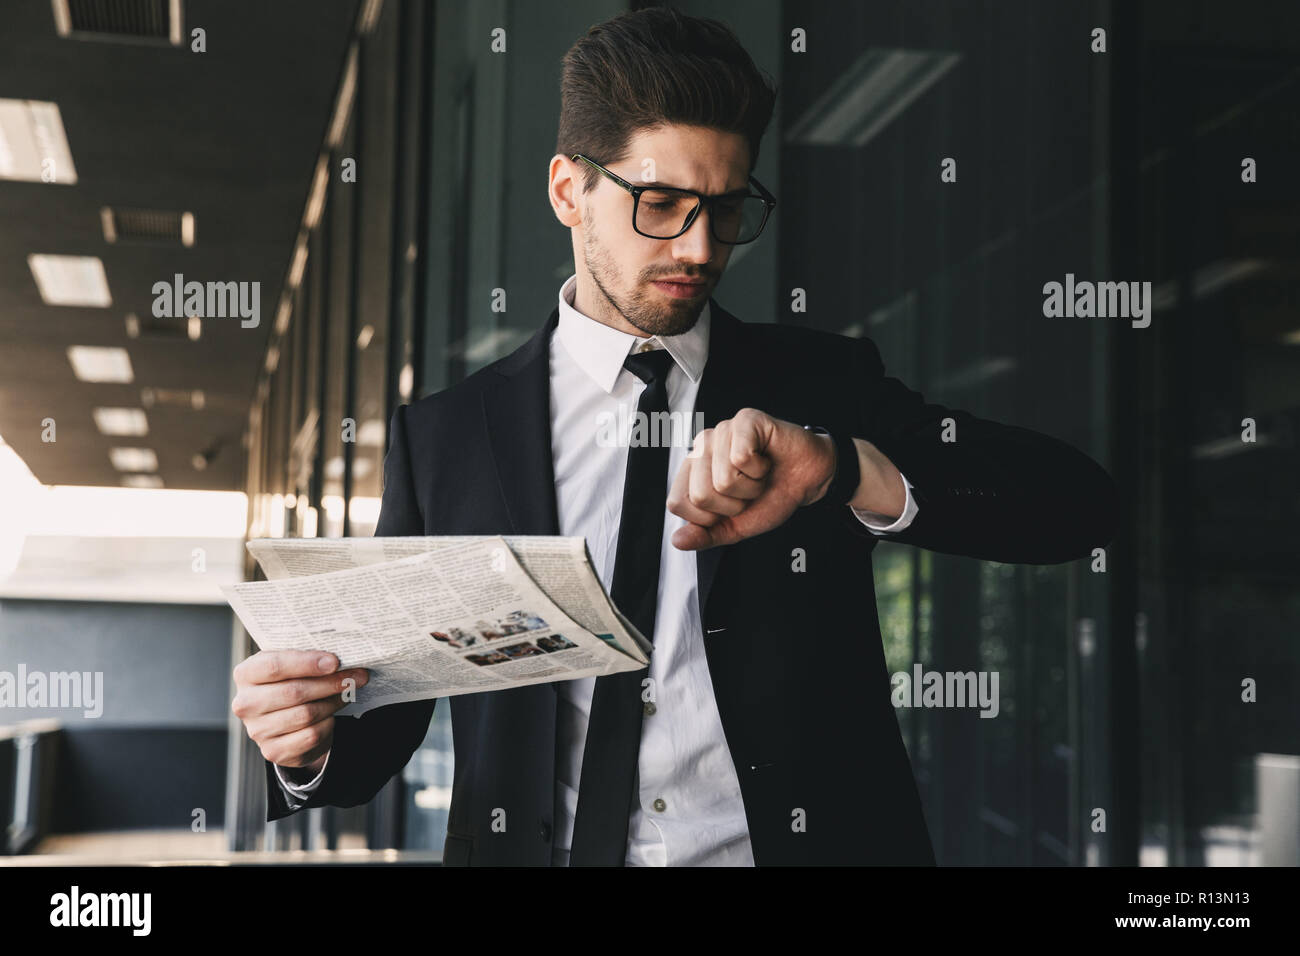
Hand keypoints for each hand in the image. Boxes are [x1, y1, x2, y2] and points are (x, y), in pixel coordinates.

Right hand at [231, 650, 368, 773]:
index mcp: (246, 675)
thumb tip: (340, 661)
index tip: (335, 661)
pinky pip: (311, 736)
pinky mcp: (273, 751)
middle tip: (358, 676)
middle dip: (331, 682)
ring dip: (333, 702)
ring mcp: (257, 730)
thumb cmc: (287, 682)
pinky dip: (328, 724)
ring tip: (346, 692)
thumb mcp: (290, 664)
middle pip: (294, 692)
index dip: (307, 663)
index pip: (275, 666)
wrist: (280, 717)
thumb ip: (307, 658)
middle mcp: (245, 704)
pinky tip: (331, 715)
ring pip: (306, 714)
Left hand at [667, 408, 836, 549]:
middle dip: (734, 504)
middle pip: (700, 495)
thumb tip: (678, 541)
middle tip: (750, 490)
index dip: (709, 517)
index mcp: (691, 470)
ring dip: (751, 487)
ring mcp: (721, 431)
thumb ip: (705, 535)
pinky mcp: (744, 420)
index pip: (676, 503)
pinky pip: (741, 458)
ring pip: (723, 480)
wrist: (807, 479)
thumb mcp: (735, 525)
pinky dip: (761, 469)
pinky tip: (767, 460)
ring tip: (760, 475)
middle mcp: (701, 447)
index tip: (731, 505)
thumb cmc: (771, 495)